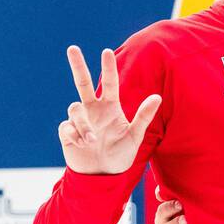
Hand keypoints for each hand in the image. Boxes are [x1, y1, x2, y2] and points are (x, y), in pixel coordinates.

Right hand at [58, 46, 160, 173]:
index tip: (106, 51)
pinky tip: (82, 145)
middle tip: (73, 48)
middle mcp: (93, 109)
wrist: (103, 175)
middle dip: (78, 65)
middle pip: (82, 82)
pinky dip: (75, 134)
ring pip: (75, 109)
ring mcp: (79, 120)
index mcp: (110, 107)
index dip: (107, 68)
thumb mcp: (135, 136)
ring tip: (93, 140)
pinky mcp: (67, 132)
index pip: (109, 83)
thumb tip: (157, 97)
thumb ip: (144, 116)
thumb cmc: (121, 155)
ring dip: (84, 125)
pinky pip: (66, 126)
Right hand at [153, 186, 187, 223]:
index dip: (169, 207)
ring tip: (186, 223)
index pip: (162, 211)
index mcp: (165, 218)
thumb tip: (160, 190)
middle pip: (161, 223)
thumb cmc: (196, 221)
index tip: (180, 203)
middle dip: (172, 218)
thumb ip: (177, 197)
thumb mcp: (189, 209)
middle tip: (185, 216)